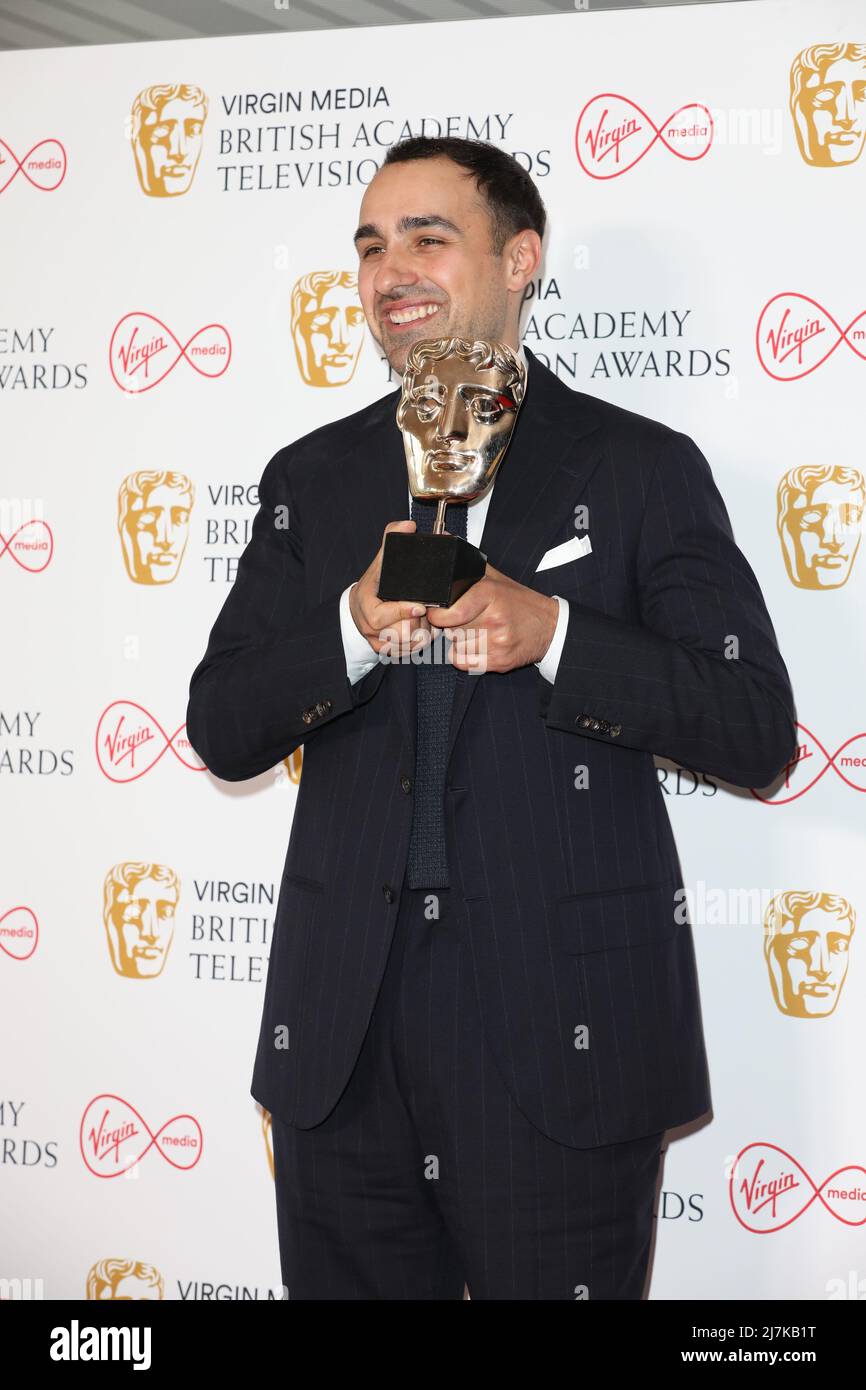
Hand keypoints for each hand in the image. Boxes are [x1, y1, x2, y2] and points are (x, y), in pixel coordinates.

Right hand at [348, 520, 432, 658]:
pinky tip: (424, 632)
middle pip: (397, 634)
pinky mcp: (386, 652)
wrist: (357, 609)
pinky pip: (406, 653)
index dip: (401, 611)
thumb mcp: (379, 562)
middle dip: (417, 625)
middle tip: (429, 613)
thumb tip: (407, 525)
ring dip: (420, 635)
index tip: (420, 606)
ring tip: (428, 622)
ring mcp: (377, 642)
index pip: (381, 616)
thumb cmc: (372, 586)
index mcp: (364, 605)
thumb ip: (391, 541)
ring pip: (404, 646)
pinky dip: (417, 644)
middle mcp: (369, 628)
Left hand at [426, 561, 558, 672]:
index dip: (439, 614)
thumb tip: (443, 541)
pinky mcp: (499, 662)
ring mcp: (497, 643)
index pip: (451, 611)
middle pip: (451, 629)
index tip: (437, 612)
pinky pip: (464, 662)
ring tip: (477, 631)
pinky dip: (466, 656)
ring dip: (459, 641)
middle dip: (451, 625)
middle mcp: (494, 620)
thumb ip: (468, 565)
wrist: (550, 628)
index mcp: (491, 595)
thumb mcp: (496, 578)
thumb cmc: (518, 603)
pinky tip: (480, 645)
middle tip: (464, 620)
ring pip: (456, 646)